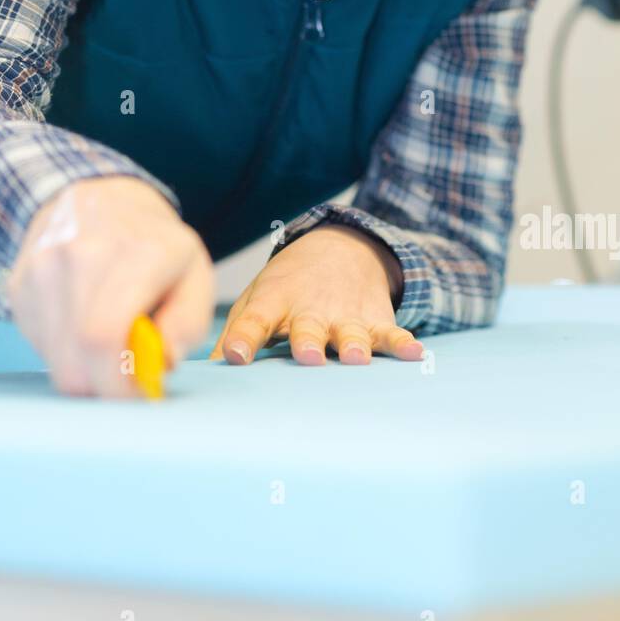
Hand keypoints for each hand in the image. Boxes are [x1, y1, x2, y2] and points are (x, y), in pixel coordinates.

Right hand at [9, 176, 214, 397]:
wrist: (101, 197)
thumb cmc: (154, 246)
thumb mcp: (194, 274)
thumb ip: (188, 323)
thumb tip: (160, 363)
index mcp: (139, 252)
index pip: (104, 336)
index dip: (117, 385)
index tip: (135, 394)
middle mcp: (82, 252)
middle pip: (75, 360)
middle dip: (103, 387)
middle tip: (124, 378)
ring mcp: (43, 266)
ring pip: (55, 359)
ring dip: (83, 369)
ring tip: (107, 341)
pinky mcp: (19, 282)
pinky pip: (38, 344)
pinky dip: (62, 350)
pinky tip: (81, 323)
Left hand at [208, 226, 422, 365]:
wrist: (340, 247)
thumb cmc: (289, 286)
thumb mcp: (257, 299)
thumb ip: (234, 334)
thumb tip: (204, 373)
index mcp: (274, 303)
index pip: (254, 321)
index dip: (244, 337)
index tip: (235, 356)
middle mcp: (311, 309)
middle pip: (307, 329)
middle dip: (308, 342)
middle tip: (307, 356)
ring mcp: (345, 315)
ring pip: (350, 332)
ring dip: (354, 343)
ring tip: (356, 356)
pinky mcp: (375, 319)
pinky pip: (390, 333)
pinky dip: (402, 343)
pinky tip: (414, 352)